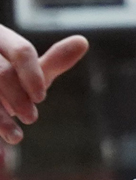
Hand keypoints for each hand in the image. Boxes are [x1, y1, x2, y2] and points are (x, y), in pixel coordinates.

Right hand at [0, 26, 87, 144]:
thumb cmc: (6, 81)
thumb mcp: (28, 73)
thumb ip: (54, 60)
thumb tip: (83, 41)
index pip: (21, 50)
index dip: (33, 75)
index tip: (41, 98)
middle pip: (0, 72)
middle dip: (17, 97)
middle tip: (32, 117)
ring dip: (0, 117)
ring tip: (17, 137)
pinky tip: (4, 138)